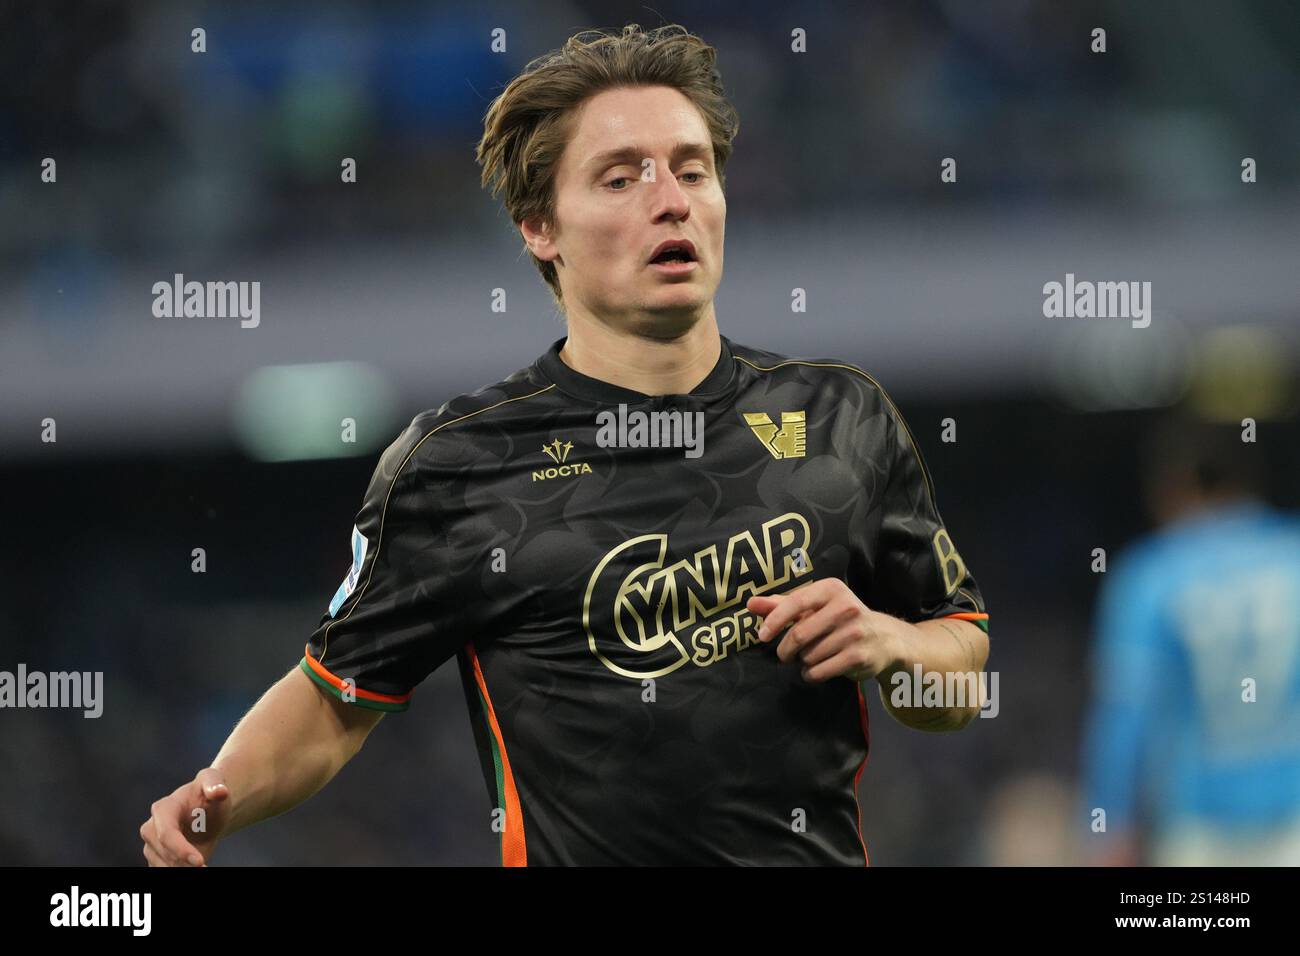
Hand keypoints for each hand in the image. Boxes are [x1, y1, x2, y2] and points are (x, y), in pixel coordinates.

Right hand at [140, 767, 232, 865]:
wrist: (207, 810)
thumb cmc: (209, 794)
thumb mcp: (214, 781)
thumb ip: (214, 784)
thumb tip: (220, 791)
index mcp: (163, 808)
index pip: (167, 834)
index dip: (181, 850)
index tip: (200, 862)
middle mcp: (151, 828)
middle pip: (163, 853)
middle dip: (183, 864)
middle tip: (205, 869)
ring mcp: (152, 845)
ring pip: (162, 866)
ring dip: (182, 870)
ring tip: (204, 868)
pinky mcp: (157, 859)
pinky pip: (165, 871)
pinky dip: (180, 873)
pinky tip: (199, 869)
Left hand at [747, 578, 902, 682]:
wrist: (884, 638)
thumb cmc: (839, 619)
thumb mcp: (814, 606)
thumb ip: (781, 605)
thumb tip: (750, 603)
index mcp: (832, 589)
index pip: (795, 602)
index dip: (774, 621)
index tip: (762, 635)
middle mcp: (846, 607)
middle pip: (799, 634)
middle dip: (785, 649)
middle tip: (784, 654)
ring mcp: (854, 632)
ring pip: (809, 655)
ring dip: (801, 662)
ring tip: (808, 658)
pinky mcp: (859, 656)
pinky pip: (820, 670)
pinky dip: (811, 674)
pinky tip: (814, 670)